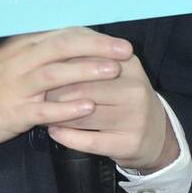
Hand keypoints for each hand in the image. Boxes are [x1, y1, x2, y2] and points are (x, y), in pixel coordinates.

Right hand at [0, 26, 133, 149]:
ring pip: (55, 74)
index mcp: (24, 45)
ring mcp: (17, 86)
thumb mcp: (15, 57)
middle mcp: (21, 61)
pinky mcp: (15, 111)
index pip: (63, 33)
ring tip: (112, 71)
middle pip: (62, 46)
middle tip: (125, 50)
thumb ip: (43, 49)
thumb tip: (77, 40)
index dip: (93, 36)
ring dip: (86, 71)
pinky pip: (43, 109)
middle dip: (97, 47)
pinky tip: (88, 107)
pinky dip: (66, 107)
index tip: (118, 42)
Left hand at [44, 41, 178, 171]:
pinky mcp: (128, 144)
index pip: (86, 61)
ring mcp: (134, 119)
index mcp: (129, 65)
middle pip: (82, 89)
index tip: (40, 69)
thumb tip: (50, 48)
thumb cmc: (124, 97)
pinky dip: (66, 136)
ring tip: (42, 112)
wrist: (155, 133)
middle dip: (53, 92)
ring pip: (83, 115)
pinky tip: (54, 131)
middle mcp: (136, 90)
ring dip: (56, 115)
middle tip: (36, 94)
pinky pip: (89, 141)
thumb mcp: (116, 71)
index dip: (59, 66)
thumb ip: (88, 57)